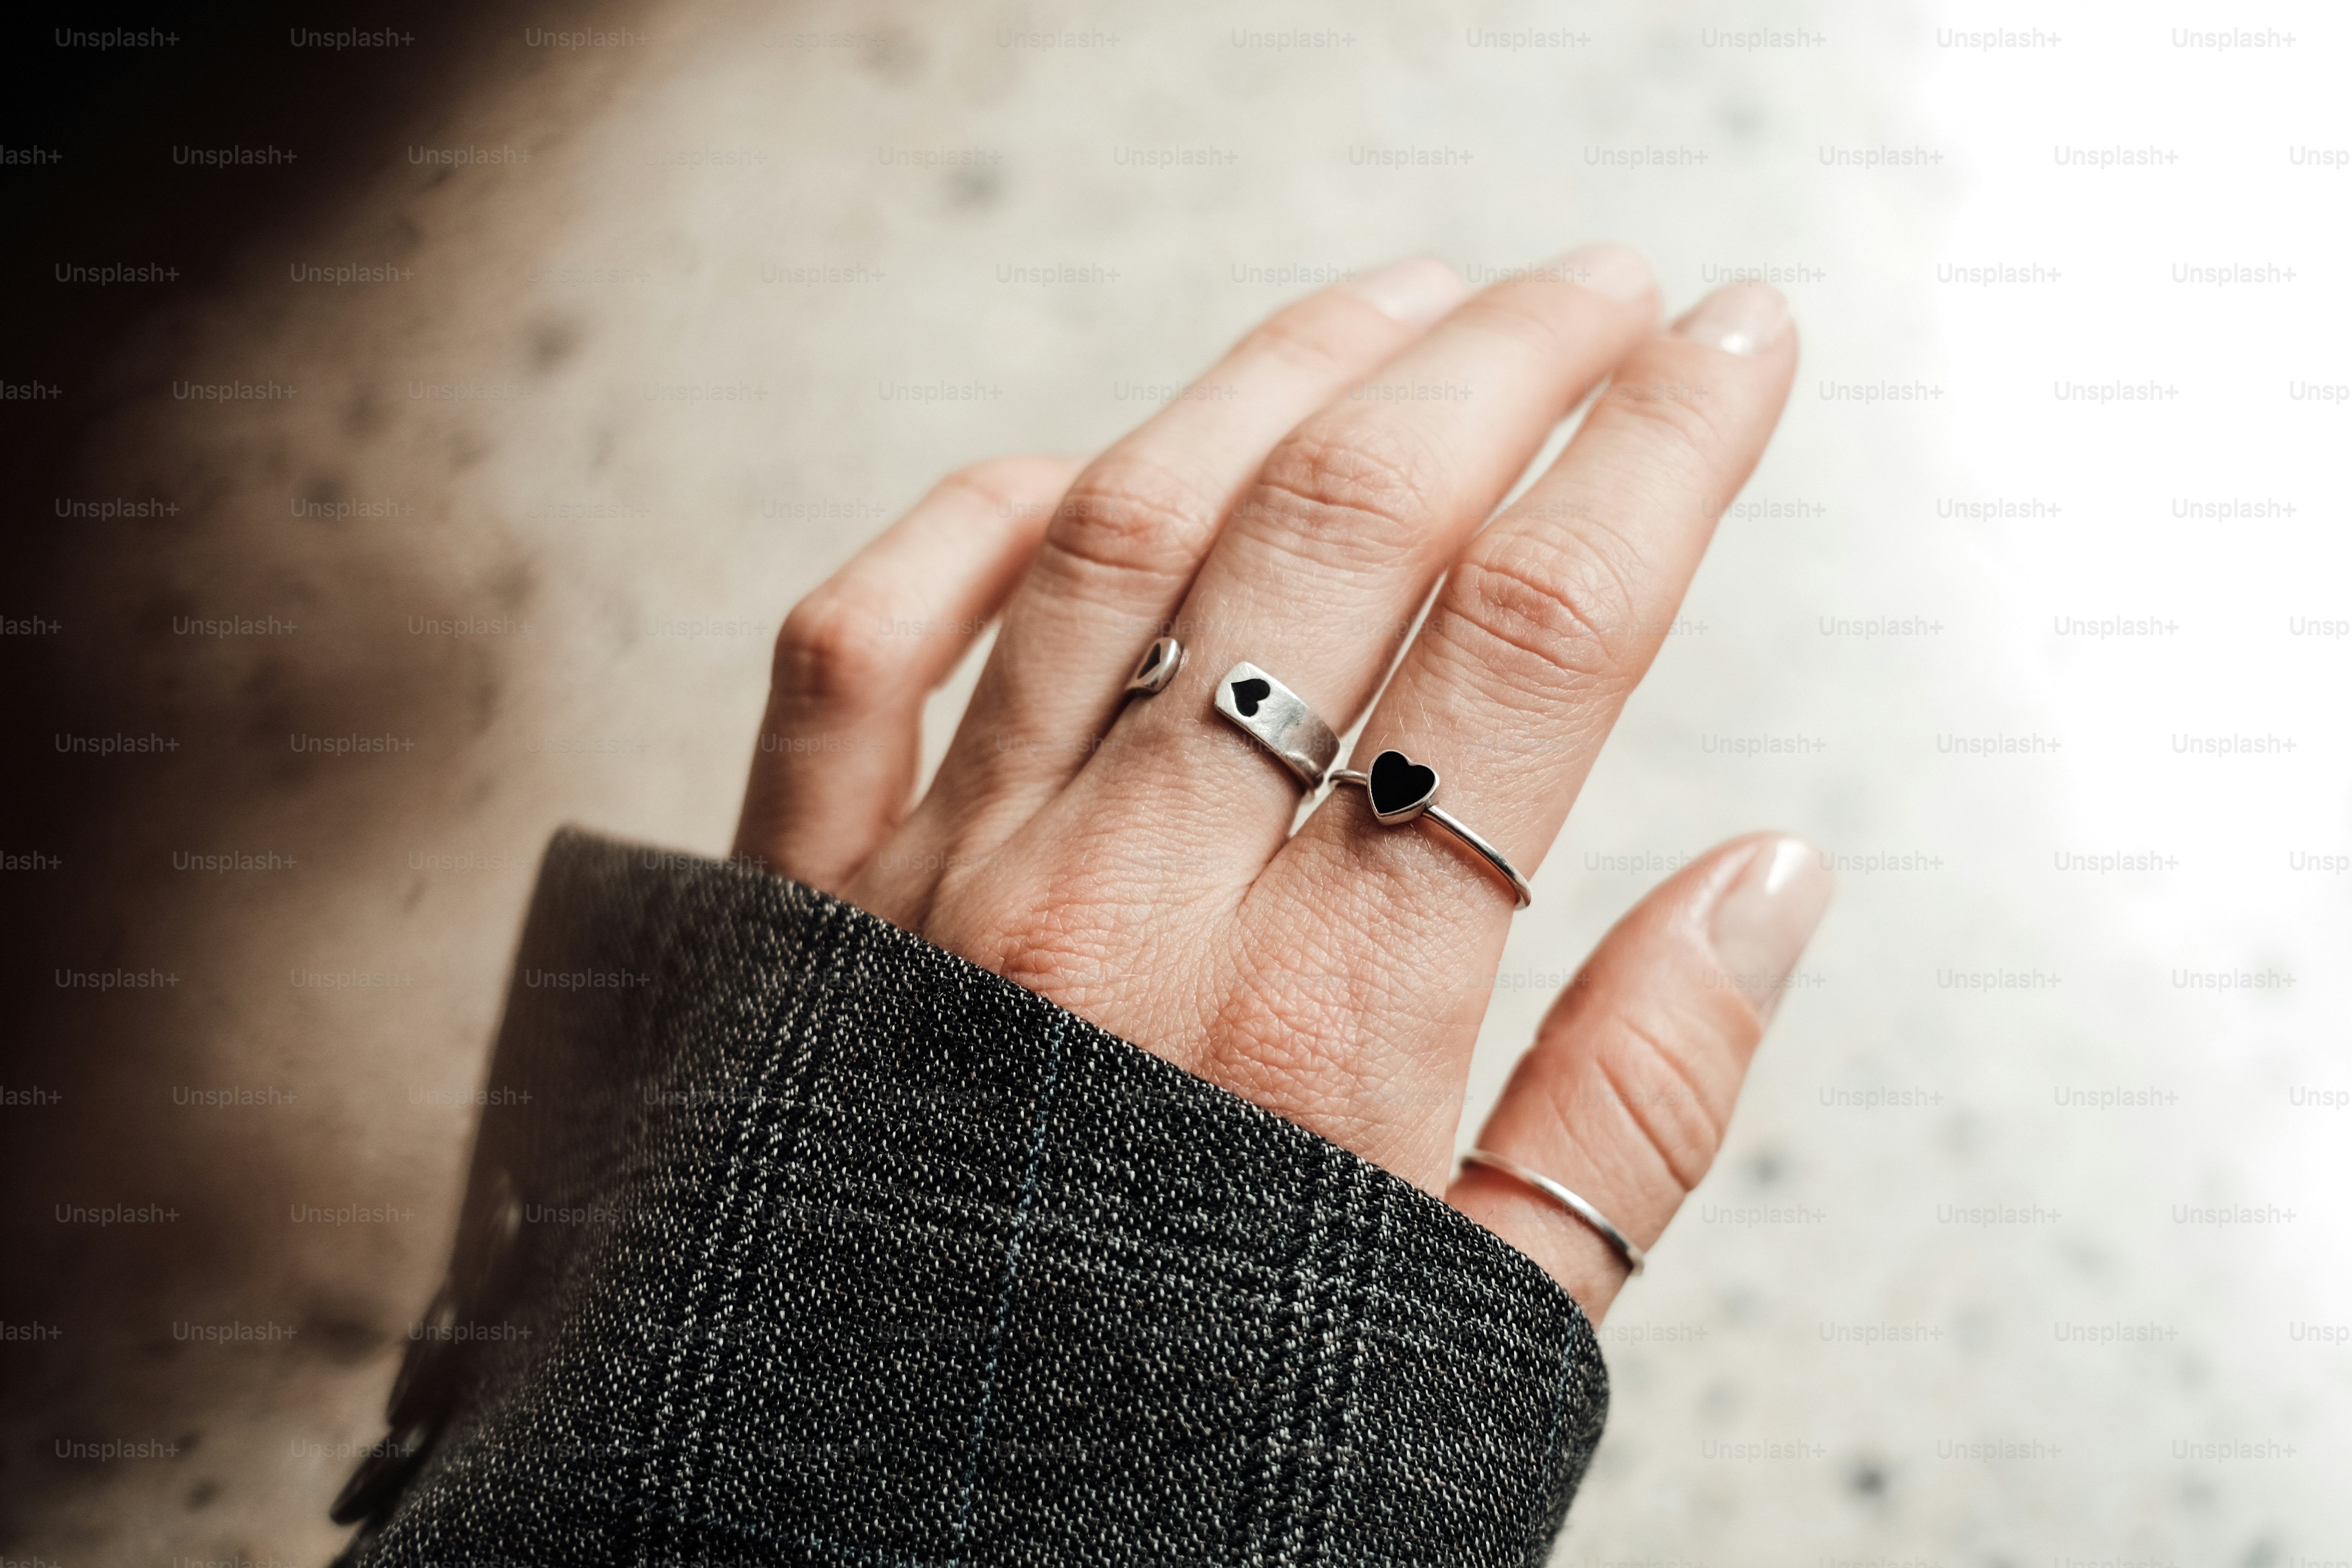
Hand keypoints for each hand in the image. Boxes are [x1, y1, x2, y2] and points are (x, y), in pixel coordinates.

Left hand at [732, 246, 1829, 1319]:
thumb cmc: (1182, 1475)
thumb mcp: (1468, 1350)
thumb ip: (1634, 1112)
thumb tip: (1769, 878)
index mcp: (1321, 1036)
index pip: (1535, 648)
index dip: (1659, 459)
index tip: (1734, 349)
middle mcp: (1121, 921)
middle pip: (1340, 537)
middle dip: (1502, 368)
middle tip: (1606, 290)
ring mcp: (939, 890)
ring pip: (1123, 532)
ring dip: (1278, 379)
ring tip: (1409, 301)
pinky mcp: (797, 905)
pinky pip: (856, 647)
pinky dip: (962, 525)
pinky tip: (1073, 470)